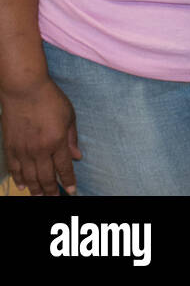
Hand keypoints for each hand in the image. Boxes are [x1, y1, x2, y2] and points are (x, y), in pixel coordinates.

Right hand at [0, 77, 80, 195]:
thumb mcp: (69, 116)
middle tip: (56, 198)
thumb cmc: (50, 99)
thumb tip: (77, 157)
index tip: (72, 191)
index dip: (68, 181)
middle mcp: (40, 149)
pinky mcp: (10, 147)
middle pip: (46, 177)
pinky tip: (24, 186)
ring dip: (36, 189)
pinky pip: (15, 168)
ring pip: (30, 177)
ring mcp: (23, 149)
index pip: (64, 168)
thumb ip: (72, 138)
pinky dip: (19, 179)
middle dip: (52, 191)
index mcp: (57, 141)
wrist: (24, 90)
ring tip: (41, 197)